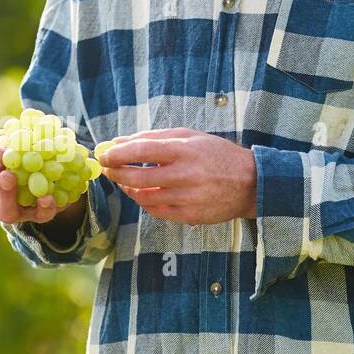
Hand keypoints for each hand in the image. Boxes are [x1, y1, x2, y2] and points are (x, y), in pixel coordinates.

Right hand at [0, 147, 80, 225]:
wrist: (51, 170)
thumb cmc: (18, 156)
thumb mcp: (5, 146)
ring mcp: (18, 213)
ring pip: (6, 214)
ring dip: (6, 193)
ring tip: (10, 174)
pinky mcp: (40, 216)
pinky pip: (40, 216)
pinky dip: (43, 207)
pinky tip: (47, 196)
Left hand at [100, 127, 256, 223]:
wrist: (251, 183)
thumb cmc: (216, 155)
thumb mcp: (189, 137)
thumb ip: (154, 137)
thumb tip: (120, 142)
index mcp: (184, 150)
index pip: (141, 150)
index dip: (117, 154)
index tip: (103, 154)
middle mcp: (185, 175)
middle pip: (137, 177)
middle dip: (116, 173)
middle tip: (107, 169)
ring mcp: (187, 198)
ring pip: (144, 197)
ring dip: (128, 189)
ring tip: (124, 181)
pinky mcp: (190, 216)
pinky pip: (156, 211)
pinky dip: (144, 202)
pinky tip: (143, 193)